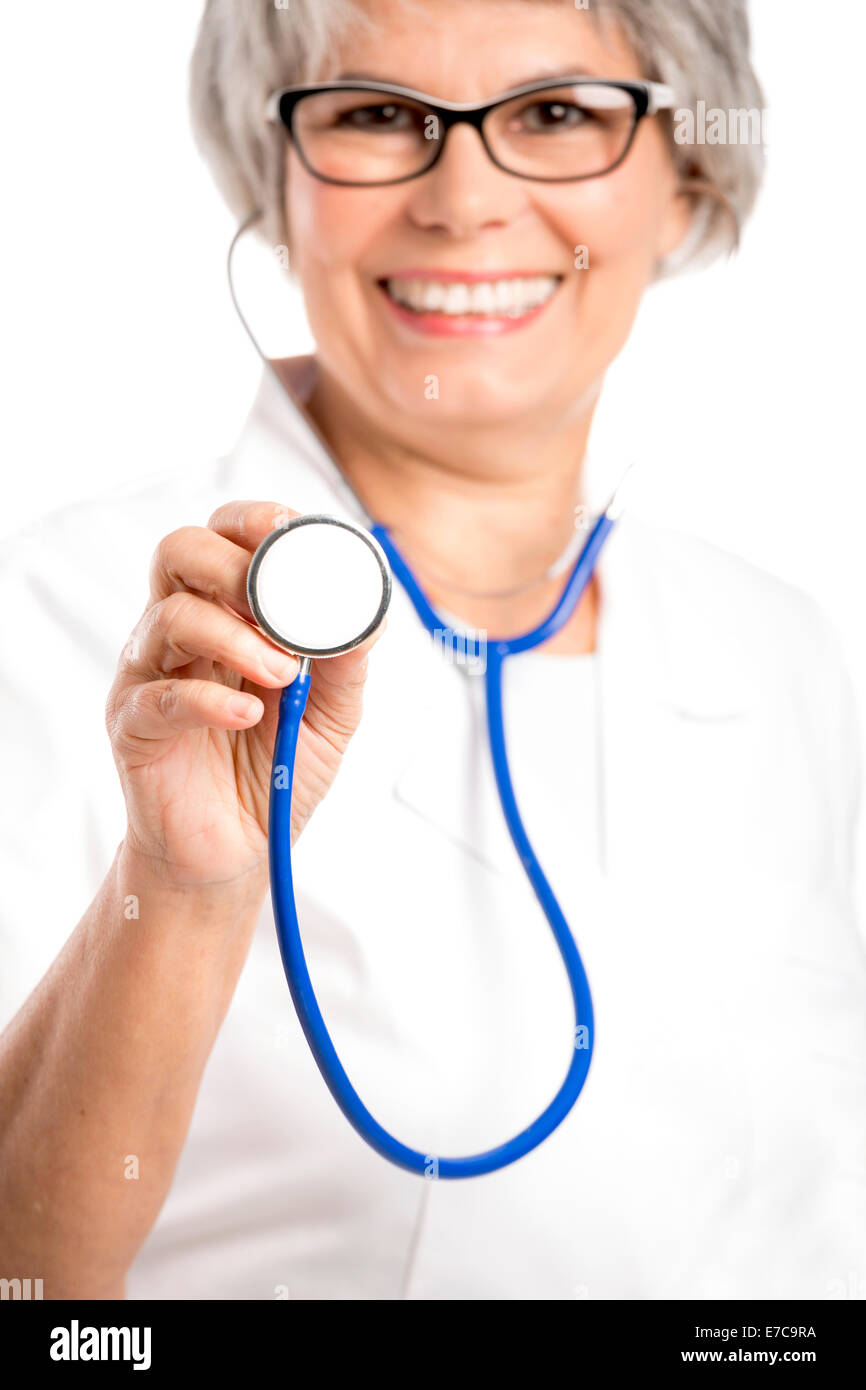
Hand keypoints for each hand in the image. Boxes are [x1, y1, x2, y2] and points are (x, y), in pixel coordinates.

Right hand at [106, 501, 384, 889]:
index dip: (253, 522)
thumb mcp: (330, 714)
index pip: (223, 538)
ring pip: (168, 617)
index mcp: (225, 614)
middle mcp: (180, 633)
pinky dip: (210, 699)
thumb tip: (368, 612)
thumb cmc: (274, 772)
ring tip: (279, 672)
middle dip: (230, 561)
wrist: (235, 854)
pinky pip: (161, 696)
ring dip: (232, 635)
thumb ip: (345, 663)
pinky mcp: (135, 726)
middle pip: (178, 552)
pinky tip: (248, 715)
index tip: (293, 531)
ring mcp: (150, 676)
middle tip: (276, 598)